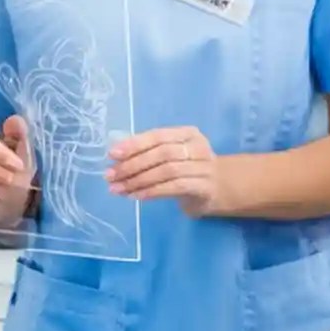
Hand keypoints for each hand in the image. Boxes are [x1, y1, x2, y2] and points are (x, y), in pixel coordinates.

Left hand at [105, 126, 221, 215]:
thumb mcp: (171, 155)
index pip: (158, 136)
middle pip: (162, 153)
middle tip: (111, 176)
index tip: (112, 154)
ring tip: (119, 189)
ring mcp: (204, 168)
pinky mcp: (205, 188)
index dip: (134, 144)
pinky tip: (137, 196)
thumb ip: (148, 152)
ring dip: (139, 181)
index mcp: (188, 133)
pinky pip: (175, 187)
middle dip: (132, 164)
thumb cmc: (187, 168)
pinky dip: (153, 192)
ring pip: (167, 171)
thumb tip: (115, 156)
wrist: (218, 189)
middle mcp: (198, 147)